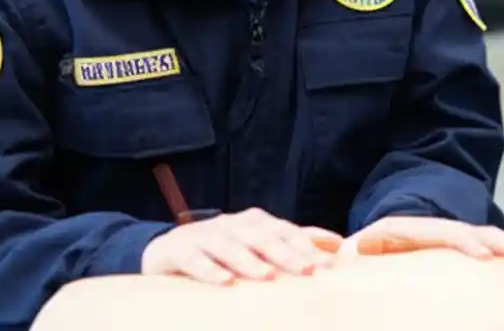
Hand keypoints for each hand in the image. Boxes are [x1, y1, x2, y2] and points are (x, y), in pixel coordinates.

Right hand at [141, 208, 343, 285]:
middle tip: (306, 270)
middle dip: (286, 253)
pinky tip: (225, 282)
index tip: (328, 265)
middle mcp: (231, 225)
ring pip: (230, 246)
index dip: (306, 246)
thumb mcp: (257, 246)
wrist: (166, 251)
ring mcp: (204, 235)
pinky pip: (194, 259)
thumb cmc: (220, 251)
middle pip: (262, 237)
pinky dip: (209, 270)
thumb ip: (294, 243)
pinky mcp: (178, 249)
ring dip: (250, 261)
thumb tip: (336, 244)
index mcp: (254, 222)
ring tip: (268, 276)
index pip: (284, 231)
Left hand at [343, 216, 503, 263]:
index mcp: (399, 230)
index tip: (485, 259)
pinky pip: (486, 254)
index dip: (463, 243)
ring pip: (487, 242)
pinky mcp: (453, 257)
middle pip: (474, 234)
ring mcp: (444, 243)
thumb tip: (341, 261)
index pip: (440, 233)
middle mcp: (428, 233)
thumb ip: (346, 262)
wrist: (345, 254)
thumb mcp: (342, 261)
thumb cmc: (341, 264)